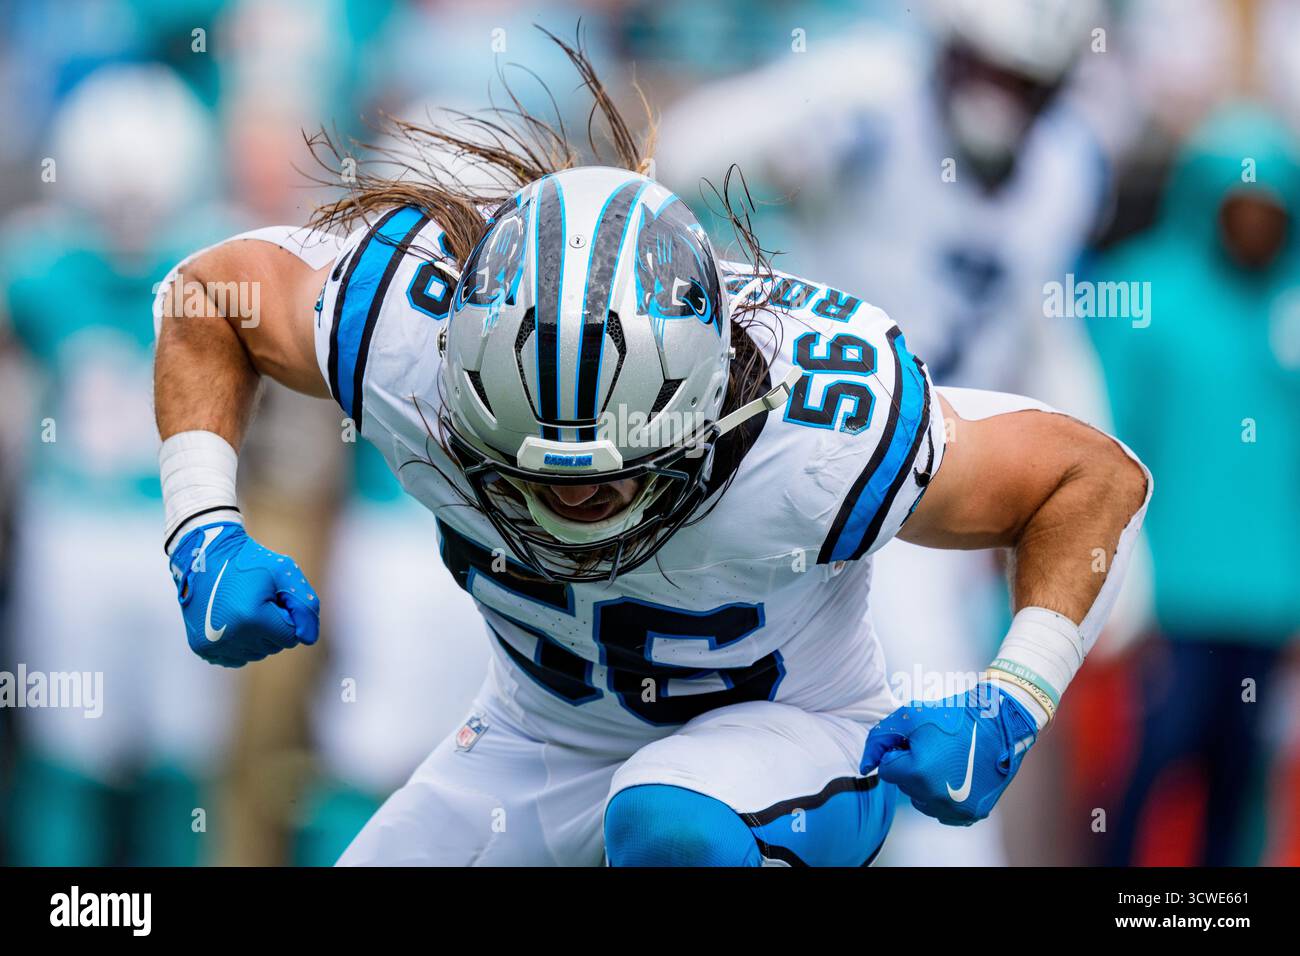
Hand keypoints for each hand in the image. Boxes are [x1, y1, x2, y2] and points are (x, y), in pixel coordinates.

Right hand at [169, 522, 319, 666]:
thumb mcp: (285, 572)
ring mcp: (213, 645)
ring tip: (244, 608)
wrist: (206, 557)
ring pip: (257, 653)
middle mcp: (230, 636)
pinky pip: (237, 658)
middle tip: (258, 601)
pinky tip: (233, 621)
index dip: (287, 615)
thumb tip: (309, 639)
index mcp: (251, 617)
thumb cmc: (251, 562)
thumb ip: (305, 606)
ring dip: (258, 635)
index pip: (290, 637)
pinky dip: (241, 643)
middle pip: (274, 647)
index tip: (274, 598)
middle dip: (273, 626)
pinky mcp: (202, 648)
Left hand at [861, 683, 1036, 825]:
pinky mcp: (972, 814)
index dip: (900, 752)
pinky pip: (944, 811)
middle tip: (935, 747)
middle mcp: (936, 797)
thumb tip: (864, 768)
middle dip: (912, 767)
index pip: (888, 770)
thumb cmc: (951, 715)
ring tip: (946, 760)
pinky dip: (945, 796)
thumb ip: (878, 741)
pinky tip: (957, 775)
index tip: (918, 740)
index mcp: (918, 773)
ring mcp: (956, 808)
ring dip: (926, 783)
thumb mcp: (908, 717)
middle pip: (905, 786)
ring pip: (922, 800)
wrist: (999, 721)